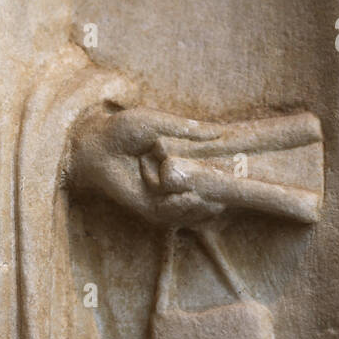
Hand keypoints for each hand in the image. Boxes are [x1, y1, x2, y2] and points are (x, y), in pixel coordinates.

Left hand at [69, 106, 226, 226]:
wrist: (96, 146)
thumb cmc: (124, 129)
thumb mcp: (159, 124)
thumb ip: (188, 130)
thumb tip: (220, 132)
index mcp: (182, 161)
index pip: (212, 173)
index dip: (229, 176)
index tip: (243, 175)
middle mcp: (176, 182)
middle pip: (208, 195)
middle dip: (220, 195)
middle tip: (231, 190)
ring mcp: (165, 197)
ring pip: (193, 208)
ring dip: (202, 203)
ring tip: (208, 194)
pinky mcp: (151, 209)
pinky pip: (172, 215)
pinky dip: (182, 208)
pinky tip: (187, 197)